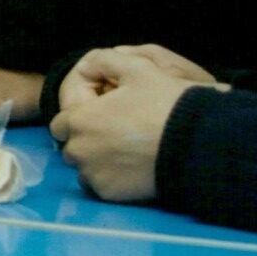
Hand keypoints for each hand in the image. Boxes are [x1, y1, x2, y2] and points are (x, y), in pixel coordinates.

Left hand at [47, 48, 204, 201]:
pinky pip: (99, 185)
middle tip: (114, 132)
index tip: (99, 115)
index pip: (59, 124)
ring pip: (84, 168)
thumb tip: (84, 67)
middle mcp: (79, 151)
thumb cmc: (164, 103)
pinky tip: (129, 167)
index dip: (78, 117)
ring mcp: (93, 175)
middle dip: (85, 139)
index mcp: (79, 120)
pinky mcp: (109, 194)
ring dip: (95, 159)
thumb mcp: (137, 68)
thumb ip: (103, 61)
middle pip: (71, 147)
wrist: (196, 144)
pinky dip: (108, 177)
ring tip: (123, 150)